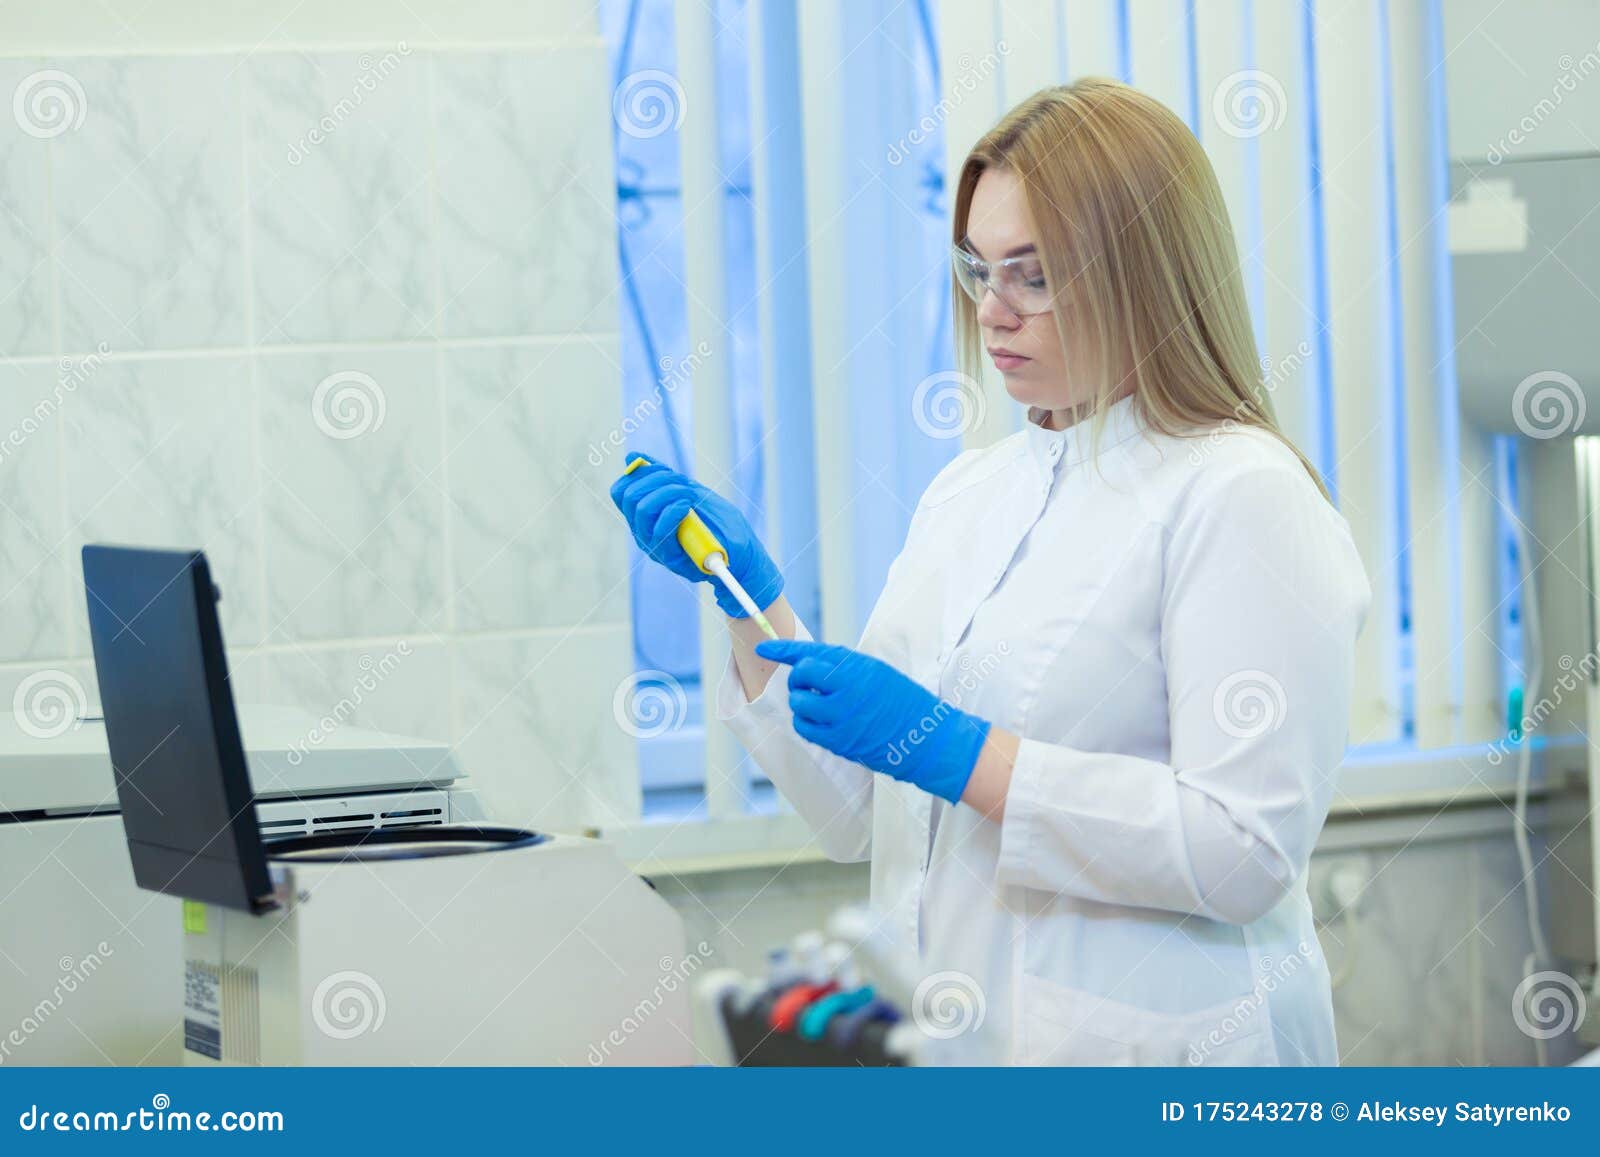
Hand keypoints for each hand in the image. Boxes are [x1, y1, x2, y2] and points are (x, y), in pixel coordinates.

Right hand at [610, 454, 783, 618]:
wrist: (741, 551)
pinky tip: (687, 506)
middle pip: (629, 497)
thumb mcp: (689, 491)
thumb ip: (661, 477)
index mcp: (644, 515)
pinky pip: (659, 531)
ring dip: (668, 492)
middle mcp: (643, 530)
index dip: (638, 473)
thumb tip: (633, 456)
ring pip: (642, 509)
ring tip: (690, 494)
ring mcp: (654, 545)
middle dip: (657, 479)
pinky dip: (673, 511)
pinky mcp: (668, 558)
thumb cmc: (716, 520)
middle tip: (683, 482)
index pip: (621, 491)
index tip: (665, 469)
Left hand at [754, 639, 990, 804]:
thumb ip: (842, 667)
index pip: (811, 654)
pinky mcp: (839, 742)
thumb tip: (808, 662)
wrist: (927, 737)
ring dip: (803, 703)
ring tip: (821, 704)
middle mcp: (847, 690)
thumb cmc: (903, 701)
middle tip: (810, 684)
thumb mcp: (875, 672)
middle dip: (800, 679)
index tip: (764, 648)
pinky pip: (806, 729)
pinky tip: (821, 721)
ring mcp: (841, 718)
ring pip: (799, 705)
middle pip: (801, 678)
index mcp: (857, 668)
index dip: (783, 650)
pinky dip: (806, 723)